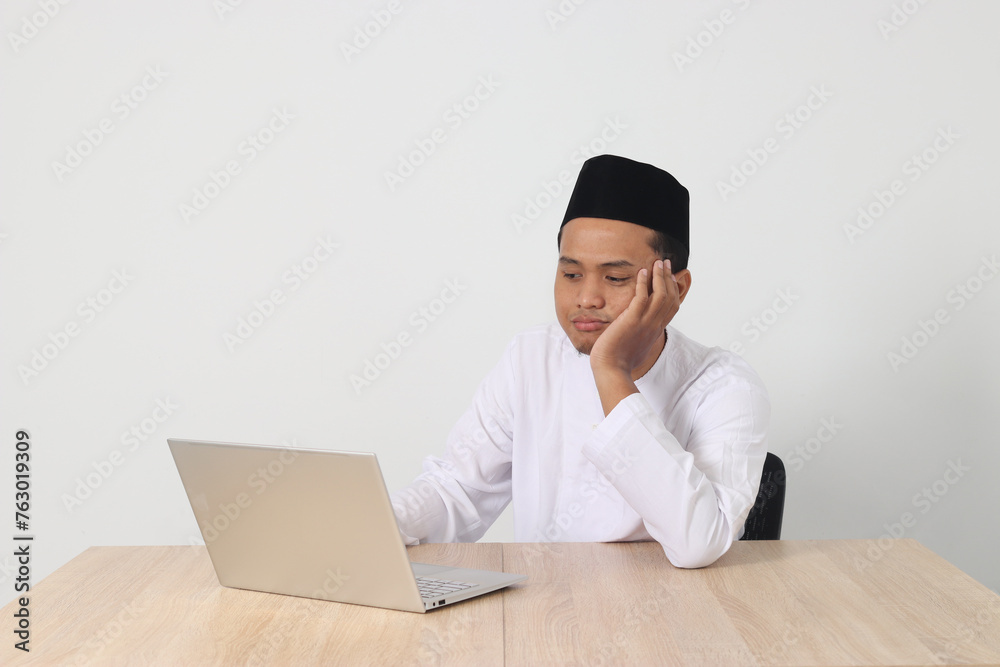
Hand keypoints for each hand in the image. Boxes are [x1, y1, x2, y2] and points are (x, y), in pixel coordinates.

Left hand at [589, 259, 680, 377]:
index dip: (674, 290)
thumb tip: (636, 334)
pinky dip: (643, 283)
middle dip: (669, 278)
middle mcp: (654, 325)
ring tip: (657, 262)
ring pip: (660, 294)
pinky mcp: (631, 320)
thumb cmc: (619, 362)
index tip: (670, 277)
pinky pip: (642, 297)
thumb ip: (639, 336)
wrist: (612, 370)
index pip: (672, 307)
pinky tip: (642, 272)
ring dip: (659, 276)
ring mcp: (644, 322)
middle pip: (670, 297)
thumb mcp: (636, 347)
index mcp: (656, 331)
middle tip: (665, 263)